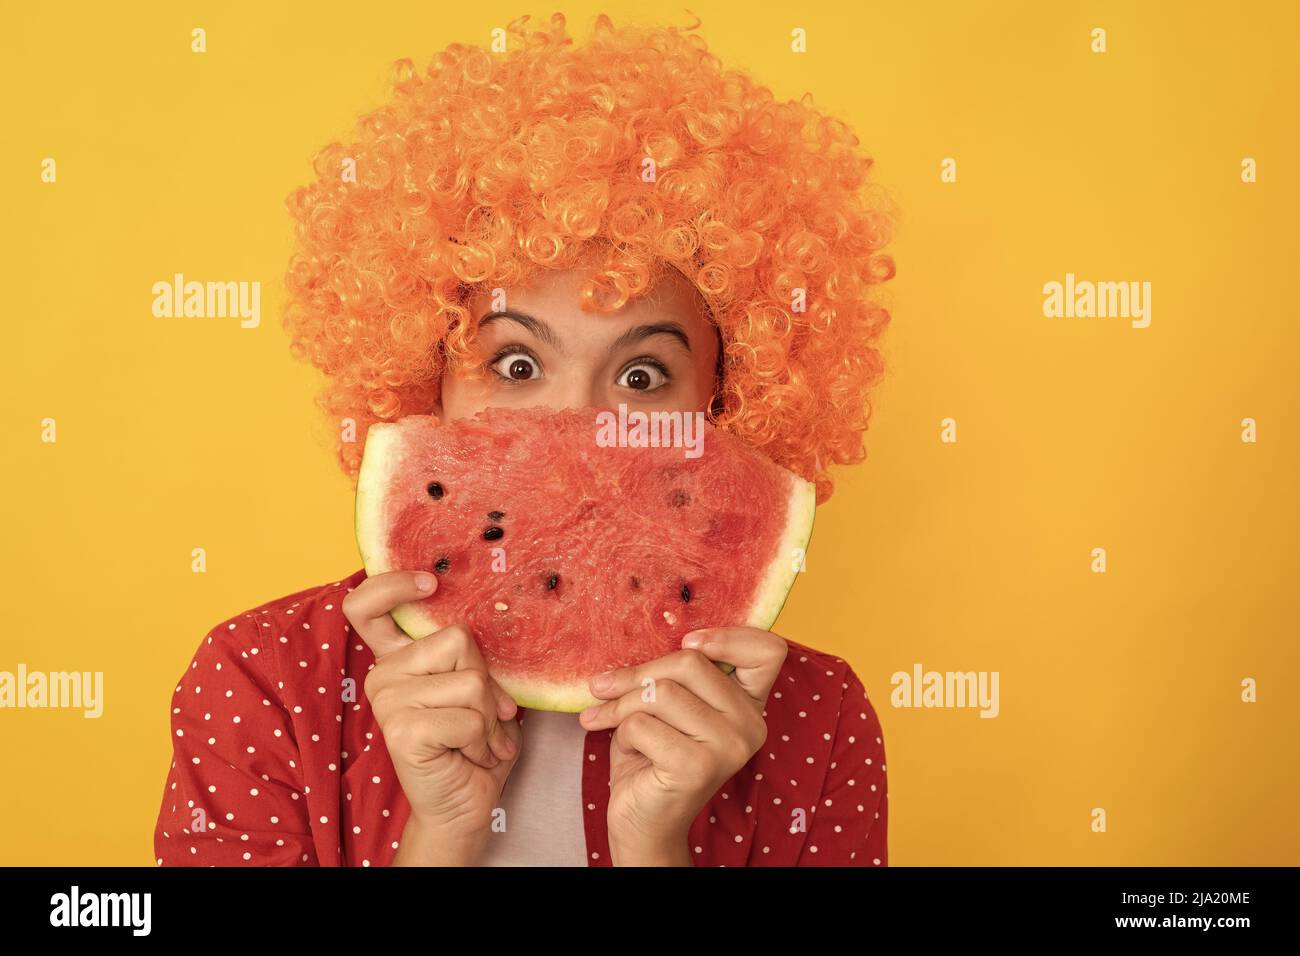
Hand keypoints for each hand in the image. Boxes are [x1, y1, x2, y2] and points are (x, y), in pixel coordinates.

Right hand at [343, 570, 521, 865]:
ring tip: (477, 741)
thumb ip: (469, 657)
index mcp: (397, 658)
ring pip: (471, 681)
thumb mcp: (477, 688)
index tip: (431, 583)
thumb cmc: (475, 744)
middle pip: (458, 639)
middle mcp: (383, 673)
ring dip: (489, 718)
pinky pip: (469, 717)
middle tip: (482, 717)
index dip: (394, 584)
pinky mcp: (400, 729)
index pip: (368, 605)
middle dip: (487, 682)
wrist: (464, 805)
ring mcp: (386, 700)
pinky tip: (470, 756)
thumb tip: (482, 625)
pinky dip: (484, 741)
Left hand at [579, 627, 786, 865]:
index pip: (767, 651)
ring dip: (622, 708)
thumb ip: (670, 674)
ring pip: (660, 693)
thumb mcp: (666, 704)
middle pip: (690, 663)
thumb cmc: (651, 756)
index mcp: (749, 705)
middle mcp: (750, 725)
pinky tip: (628, 751)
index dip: (727, 636)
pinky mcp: (698, 767)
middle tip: (603, 687)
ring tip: (613, 724)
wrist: (642, 822)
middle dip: (637, 675)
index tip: (687, 642)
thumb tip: (635, 637)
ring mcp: (729, 747)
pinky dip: (621, 733)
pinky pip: (642, 724)